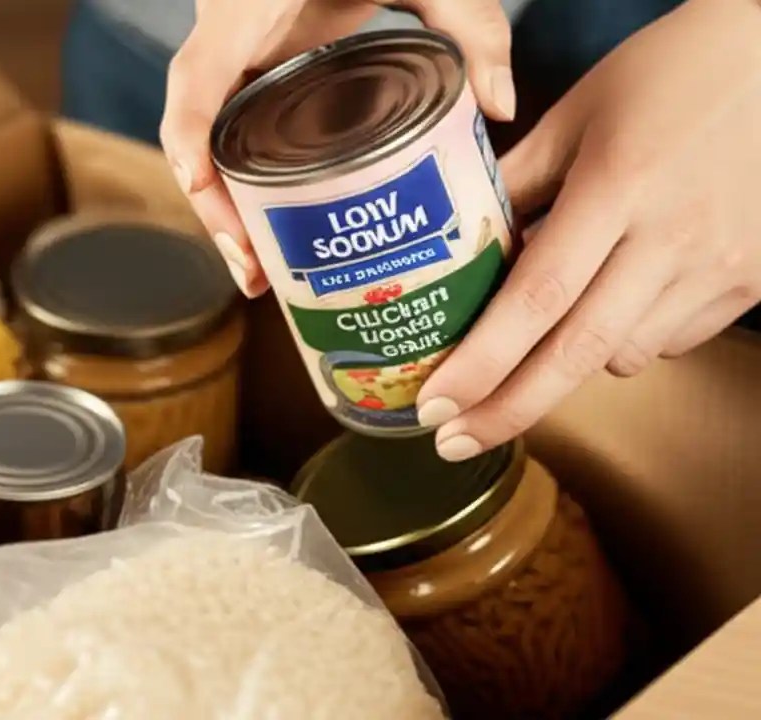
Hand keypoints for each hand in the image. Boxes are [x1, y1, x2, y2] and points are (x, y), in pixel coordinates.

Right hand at [161, 0, 516, 295]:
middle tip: (253, 272)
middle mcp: (226, 34)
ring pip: (208, 139)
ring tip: (261, 270)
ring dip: (224, 206)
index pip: (196, 79)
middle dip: (215, 207)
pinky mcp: (254, 65)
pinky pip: (230, 128)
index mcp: (247, 6)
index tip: (202, 191)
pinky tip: (272, 224)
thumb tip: (499, 108)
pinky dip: (242, 180)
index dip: (190, 139)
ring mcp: (235, 53)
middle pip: (197, 131)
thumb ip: (468, 21)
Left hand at [417, 0, 760, 460]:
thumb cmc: (671, 73)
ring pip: (621, 356)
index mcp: (619, 186)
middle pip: (576, 353)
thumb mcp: (578, 112)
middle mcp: (673, 237)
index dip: (482, 362)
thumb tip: (457, 240)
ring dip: (564, 366)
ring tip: (529, 350)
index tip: (436, 402)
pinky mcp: (753, 282)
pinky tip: (608, 306)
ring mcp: (721, 265)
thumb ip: (515, 180)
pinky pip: (670, 341)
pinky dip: (624, 341)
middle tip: (454, 439)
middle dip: (508, 408)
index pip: (536, 298)